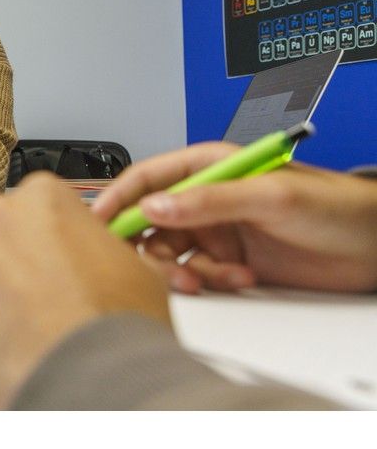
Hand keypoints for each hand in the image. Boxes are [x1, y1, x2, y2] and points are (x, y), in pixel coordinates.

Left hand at [0, 172, 169, 408]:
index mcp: (43, 195)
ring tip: (17, 323)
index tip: (55, 262)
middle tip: (37, 297)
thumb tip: (103, 257)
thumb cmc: (115, 328)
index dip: (49, 239)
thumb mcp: (137, 268)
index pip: (37, 206)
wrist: (89, 381)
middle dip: (13, 259)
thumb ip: (105, 247)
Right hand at [92, 143, 376, 293]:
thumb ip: (211, 201)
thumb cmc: (335, 204)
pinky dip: (209, 282)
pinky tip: (240, 280)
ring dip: (181, 270)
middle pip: (147, 220)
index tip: (98, 222)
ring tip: (208, 280)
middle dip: (147, 246)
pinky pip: (196, 274)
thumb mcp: (271, 197)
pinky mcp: (228, 262)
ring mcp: (215, 230)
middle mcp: (204, 198)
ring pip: (169, 252)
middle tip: (161, 266)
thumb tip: (154, 207)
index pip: (146, 178)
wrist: (375, 245)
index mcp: (207, 166)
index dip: (118, 198)